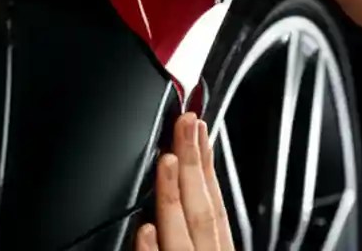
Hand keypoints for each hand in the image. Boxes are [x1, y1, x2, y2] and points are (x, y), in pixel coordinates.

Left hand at [135, 113, 233, 250]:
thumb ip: (199, 233)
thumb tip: (191, 195)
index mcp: (217, 250)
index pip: (214, 203)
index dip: (206, 164)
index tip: (199, 128)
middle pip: (201, 209)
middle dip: (193, 163)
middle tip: (185, 124)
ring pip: (180, 233)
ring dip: (173, 195)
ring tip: (167, 160)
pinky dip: (151, 250)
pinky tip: (144, 229)